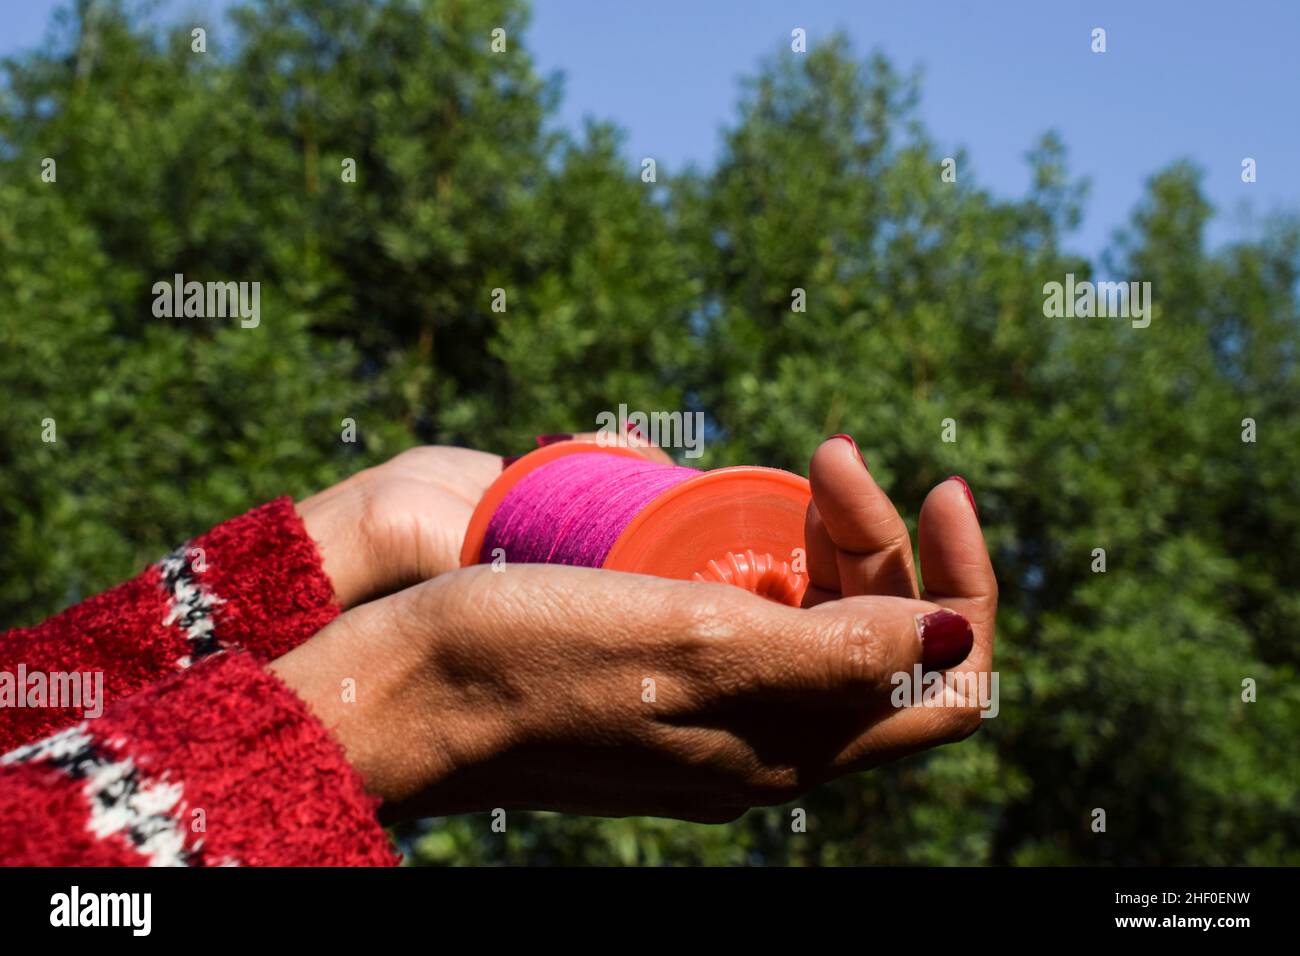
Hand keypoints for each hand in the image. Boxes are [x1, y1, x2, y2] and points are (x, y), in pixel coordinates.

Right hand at [269, 437, 996, 821]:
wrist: (406, 693)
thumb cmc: (534, 658)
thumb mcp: (696, 644)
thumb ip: (837, 657)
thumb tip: (954, 640)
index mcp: (790, 743)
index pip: (948, 687)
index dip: (965, 585)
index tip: (934, 486)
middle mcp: (767, 738)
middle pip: (886, 643)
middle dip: (883, 541)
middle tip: (829, 453)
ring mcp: (716, 712)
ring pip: (824, 629)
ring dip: (834, 546)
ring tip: (799, 474)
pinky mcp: (666, 682)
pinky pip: (760, 624)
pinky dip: (775, 564)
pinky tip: (734, 518)